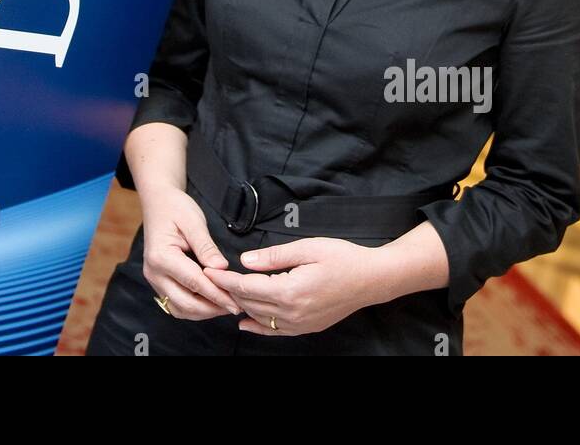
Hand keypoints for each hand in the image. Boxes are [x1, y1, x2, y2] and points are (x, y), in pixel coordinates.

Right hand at [138, 186, 241, 319]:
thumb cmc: (175, 207)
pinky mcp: (159, 282)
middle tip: (236, 307)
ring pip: (179, 309)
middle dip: (212, 308)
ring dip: (203, 312)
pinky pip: (176, 304)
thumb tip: (221, 269)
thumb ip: (206, 247)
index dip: (217, 294)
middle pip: (185, 303)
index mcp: (161, 256)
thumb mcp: (194, 221)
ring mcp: (154, 280)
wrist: (158, 202)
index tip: (236, 302)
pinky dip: (194, 308)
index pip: (194, 282)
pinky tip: (210, 302)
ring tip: (226, 306)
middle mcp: (154, 273)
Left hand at [202, 237, 391, 335]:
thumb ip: (273, 256)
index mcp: (290, 291)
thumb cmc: (342, 258)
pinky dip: (257, 326)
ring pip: (259, 318)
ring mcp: (300, 324)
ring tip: (224, 294)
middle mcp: (292, 313)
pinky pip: (275, 331)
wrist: (372, 279)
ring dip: (241, 306)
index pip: (246, 287)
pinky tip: (245, 323)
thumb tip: (245, 261)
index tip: (207, 271)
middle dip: (228, 291)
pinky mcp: (307, 328)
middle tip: (209, 279)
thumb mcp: (306, 248)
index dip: (224, 279)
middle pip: (249, 303)